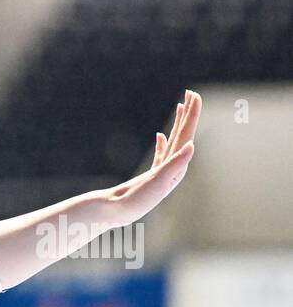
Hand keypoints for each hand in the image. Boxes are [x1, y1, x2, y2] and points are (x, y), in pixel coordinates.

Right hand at [100, 89, 199, 226]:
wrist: (113, 214)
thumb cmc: (134, 202)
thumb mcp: (156, 184)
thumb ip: (173, 165)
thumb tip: (190, 147)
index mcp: (174, 167)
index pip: (186, 135)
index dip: (191, 116)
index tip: (193, 96)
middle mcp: (171, 169)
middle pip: (183, 136)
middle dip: (188, 115)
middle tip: (191, 93)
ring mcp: (161, 172)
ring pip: (173, 142)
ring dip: (179, 124)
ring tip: (181, 107)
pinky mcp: (150, 176)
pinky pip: (161, 154)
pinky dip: (163, 142)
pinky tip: (161, 135)